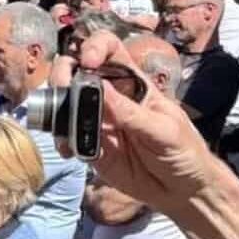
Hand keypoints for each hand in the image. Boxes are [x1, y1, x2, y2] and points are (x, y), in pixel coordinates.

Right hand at [50, 31, 221, 218]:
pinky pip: (67, 136)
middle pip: (77, 70)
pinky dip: (61, 140)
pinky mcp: (89, 146)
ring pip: (65, 101)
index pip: (110, 50)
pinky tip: (68, 150)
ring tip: (62, 125)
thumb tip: (99, 88)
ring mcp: (97, 121)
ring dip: (55, 107)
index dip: (95, 47)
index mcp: (133, 83)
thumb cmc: (184, 152)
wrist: (181, 191)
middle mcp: (110, 97)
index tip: (87, 62)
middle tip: (63, 90)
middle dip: (63, 73)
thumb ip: (131, 113)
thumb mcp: (164, 130)